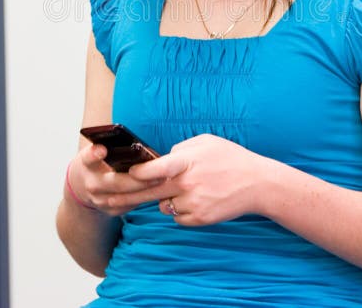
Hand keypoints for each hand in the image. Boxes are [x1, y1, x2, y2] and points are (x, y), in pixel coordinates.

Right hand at [68, 143, 162, 216]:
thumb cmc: (98, 161)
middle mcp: (91, 183)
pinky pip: (129, 205)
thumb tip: (137, 146)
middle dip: (138, 179)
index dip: (94, 155)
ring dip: (144, 190)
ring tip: (163, 181)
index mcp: (86, 164)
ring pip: (125, 197)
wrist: (82, 184)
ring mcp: (99, 200)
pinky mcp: (109, 210)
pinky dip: (143, 197)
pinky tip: (158, 190)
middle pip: (115, 182)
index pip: (88, 158)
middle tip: (159, 173)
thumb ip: (113, 147)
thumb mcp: (99, 150)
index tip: (102, 149)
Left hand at [124, 134, 268, 225]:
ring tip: (188, 189)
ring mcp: (193, 203)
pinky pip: (178, 218)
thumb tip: (162, 157)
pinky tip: (198, 199)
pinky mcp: (200, 219)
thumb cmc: (230, 158)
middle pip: (149, 192)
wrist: (257, 183)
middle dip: (125, 195)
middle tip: (105, 198)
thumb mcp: (205, 142)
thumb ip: (180, 149)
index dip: (136, 173)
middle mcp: (187, 184)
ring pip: (164, 206)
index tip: (124, 173)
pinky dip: (182, 210)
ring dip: (167, 199)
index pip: (154, 169)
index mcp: (187, 162)